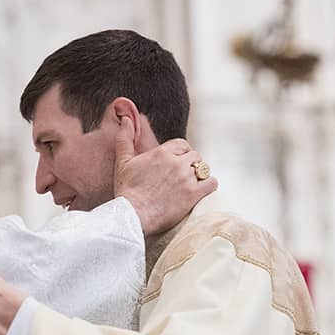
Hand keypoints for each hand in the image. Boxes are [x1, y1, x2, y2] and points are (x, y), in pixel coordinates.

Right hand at [113, 117, 216, 234]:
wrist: (133, 215)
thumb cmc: (127, 190)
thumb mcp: (123, 162)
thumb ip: (124, 139)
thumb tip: (125, 119)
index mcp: (162, 152)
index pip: (182, 144)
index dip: (181, 152)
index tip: (177, 161)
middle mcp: (177, 163)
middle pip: (194, 156)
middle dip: (190, 164)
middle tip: (183, 175)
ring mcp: (187, 178)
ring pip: (203, 169)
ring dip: (199, 174)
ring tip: (191, 183)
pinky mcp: (194, 194)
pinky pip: (211, 183)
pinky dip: (209, 185)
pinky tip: (202, 190)